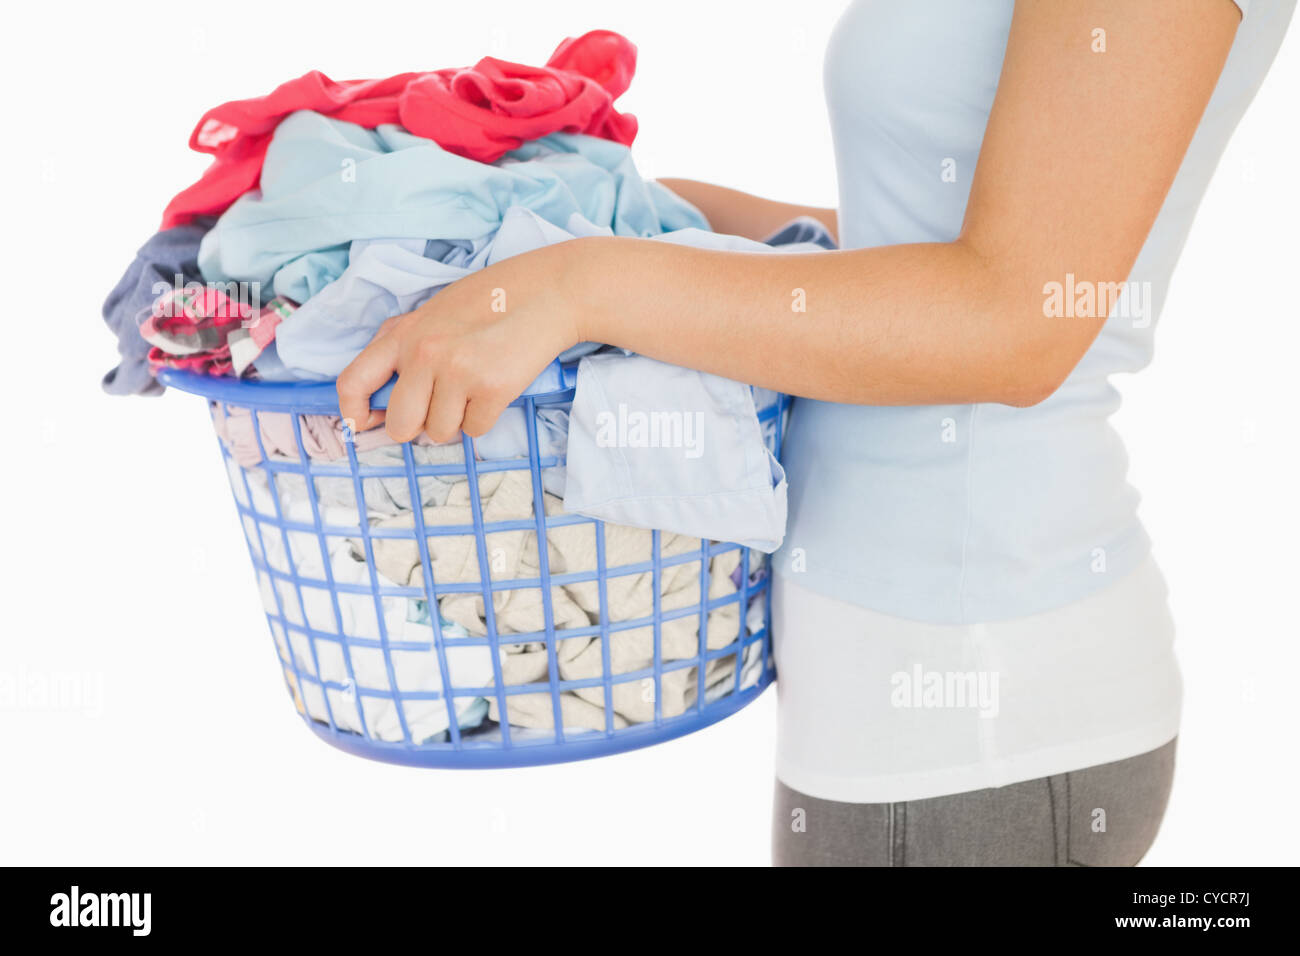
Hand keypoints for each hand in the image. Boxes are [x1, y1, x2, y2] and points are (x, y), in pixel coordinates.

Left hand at [337, 242, 585, 443]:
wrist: (547, 292)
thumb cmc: (491, 300)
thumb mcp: (434, 311)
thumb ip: (404, 344)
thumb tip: (384, 390)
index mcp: (403, 334)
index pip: (353, 382)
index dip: (353, 412)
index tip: (365, 424)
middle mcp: (424, 354)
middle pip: (400, 425)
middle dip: (417, 426)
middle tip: (438, 410)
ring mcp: (458, 373)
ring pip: (440, 432)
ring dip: (456, 420)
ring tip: (474, 387)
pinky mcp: (491, 389)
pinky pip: (475, 430)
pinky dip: (484, 417)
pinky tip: (495, 387)